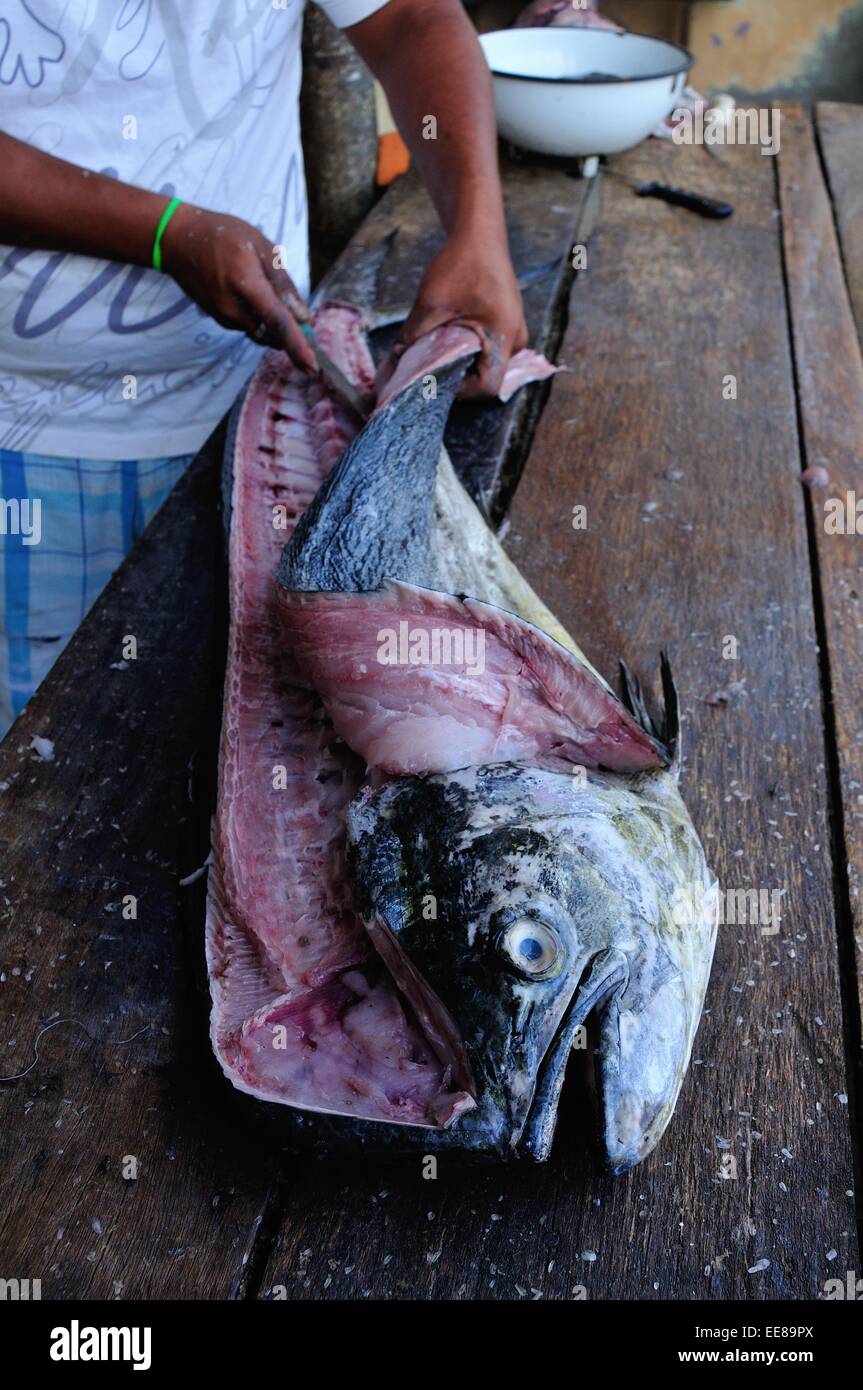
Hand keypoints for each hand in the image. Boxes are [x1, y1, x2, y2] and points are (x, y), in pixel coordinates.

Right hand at [159, 204, 316, 374]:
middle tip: (302, 320)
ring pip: (260, 330)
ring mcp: (223, 316)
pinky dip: (257, 316)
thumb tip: (302, 316)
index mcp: (246, 284)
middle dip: (289, 332)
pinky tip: (250, 292)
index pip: (278, 322)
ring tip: (265, 288)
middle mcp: (233, 307)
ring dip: (272, 322)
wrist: (178, 241)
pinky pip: (247, 325)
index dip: (298, 346)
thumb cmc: (223, 235)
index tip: (312, 367)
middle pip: (272, 333)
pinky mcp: (218, 319)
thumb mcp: (261, 246)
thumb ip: (283, 283)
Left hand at [399, 231, 527, 398]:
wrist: (479, 233)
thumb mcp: (430, 304)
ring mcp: (513, 333)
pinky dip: (466, 348)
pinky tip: (449, 332)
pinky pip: (487, 349)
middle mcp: (515, 340)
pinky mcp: (505, 326)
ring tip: (439, 342)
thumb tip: (391, 368)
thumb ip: (411, 338)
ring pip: (485, 364)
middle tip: (431, 361)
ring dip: (460, 360)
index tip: (436, 377)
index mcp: (505, 337)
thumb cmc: (461, 263)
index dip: (460, 391)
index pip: (487, 388)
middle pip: (486, 378)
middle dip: (456, 374)